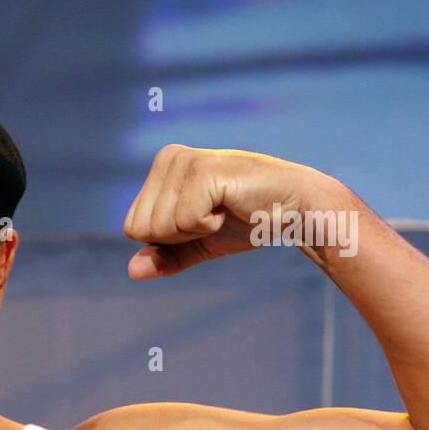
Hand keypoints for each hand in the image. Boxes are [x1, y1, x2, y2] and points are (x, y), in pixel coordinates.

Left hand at [122, 144, 337, 278]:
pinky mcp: (203, 171)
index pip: (133, 227)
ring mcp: (184, 161)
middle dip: (178, 237)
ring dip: (196, 231)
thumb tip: (131, 272)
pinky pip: (185, 222)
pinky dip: (210, 226)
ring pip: (159, 227)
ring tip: (224, 209)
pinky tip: (231, 206)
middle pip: (140, 229)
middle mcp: (168, 157)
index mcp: (161, 168)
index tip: (202, 221)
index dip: (168, 239)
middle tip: (215, 216)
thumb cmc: (248, 221)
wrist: (297, 210)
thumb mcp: (199, 243)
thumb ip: (166, 255)